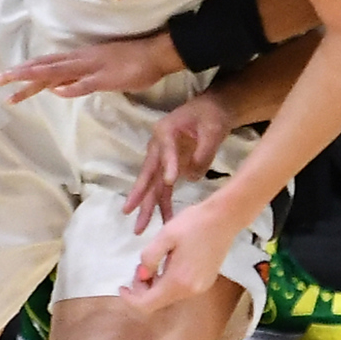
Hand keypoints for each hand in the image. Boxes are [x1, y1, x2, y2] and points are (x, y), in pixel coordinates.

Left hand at [0, 30, 180, 103]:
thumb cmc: (133, 62)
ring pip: (57, 72)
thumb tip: (64, 87)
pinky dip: (70, 87)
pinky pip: (85, 83)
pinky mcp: (106, 77)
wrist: (157, 52)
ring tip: (14, 84)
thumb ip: (82, 79)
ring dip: (34, 78)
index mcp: (79, 59)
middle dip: (19, 74)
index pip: (46, 67)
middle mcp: (80, 60)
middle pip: (44, 67)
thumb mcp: (102, 72)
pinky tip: (56, 92)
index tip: (4, 80)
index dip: (25, 73)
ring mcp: (92, 67)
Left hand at [119, 194, 235, 315]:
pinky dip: (168, 283)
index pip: (147, 304)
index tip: (122, 286)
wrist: (224, 218)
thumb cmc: (193, 224)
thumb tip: (142, 275)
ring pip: (169, 296)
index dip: (130, 299)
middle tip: (139, 268)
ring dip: (155, 286)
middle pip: (157, 302)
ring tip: (153, 263)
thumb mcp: (164, 236)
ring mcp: (200, 288)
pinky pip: (180, 290)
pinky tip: (168, 264)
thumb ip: (148, 258)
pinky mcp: (205, 282)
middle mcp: (190, 291)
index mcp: (177, 282)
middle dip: (142, 290)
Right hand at [123, 91, 231, 231]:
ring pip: (153, 185)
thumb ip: (204, 151)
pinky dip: (163, 204)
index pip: (166, 150)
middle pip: (148, 173)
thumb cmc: (210, 115)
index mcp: (165, 131)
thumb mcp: (212, 129)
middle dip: (140, 194)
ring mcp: (162, 159)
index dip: (168, 164)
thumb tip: (192, 177)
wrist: (211, 111)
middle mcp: (157, 147)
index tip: (170, 181)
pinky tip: (165, 221)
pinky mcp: (170, 168)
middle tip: (128, 211)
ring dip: (148, 207)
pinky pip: (164, 189)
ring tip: (139, 228)